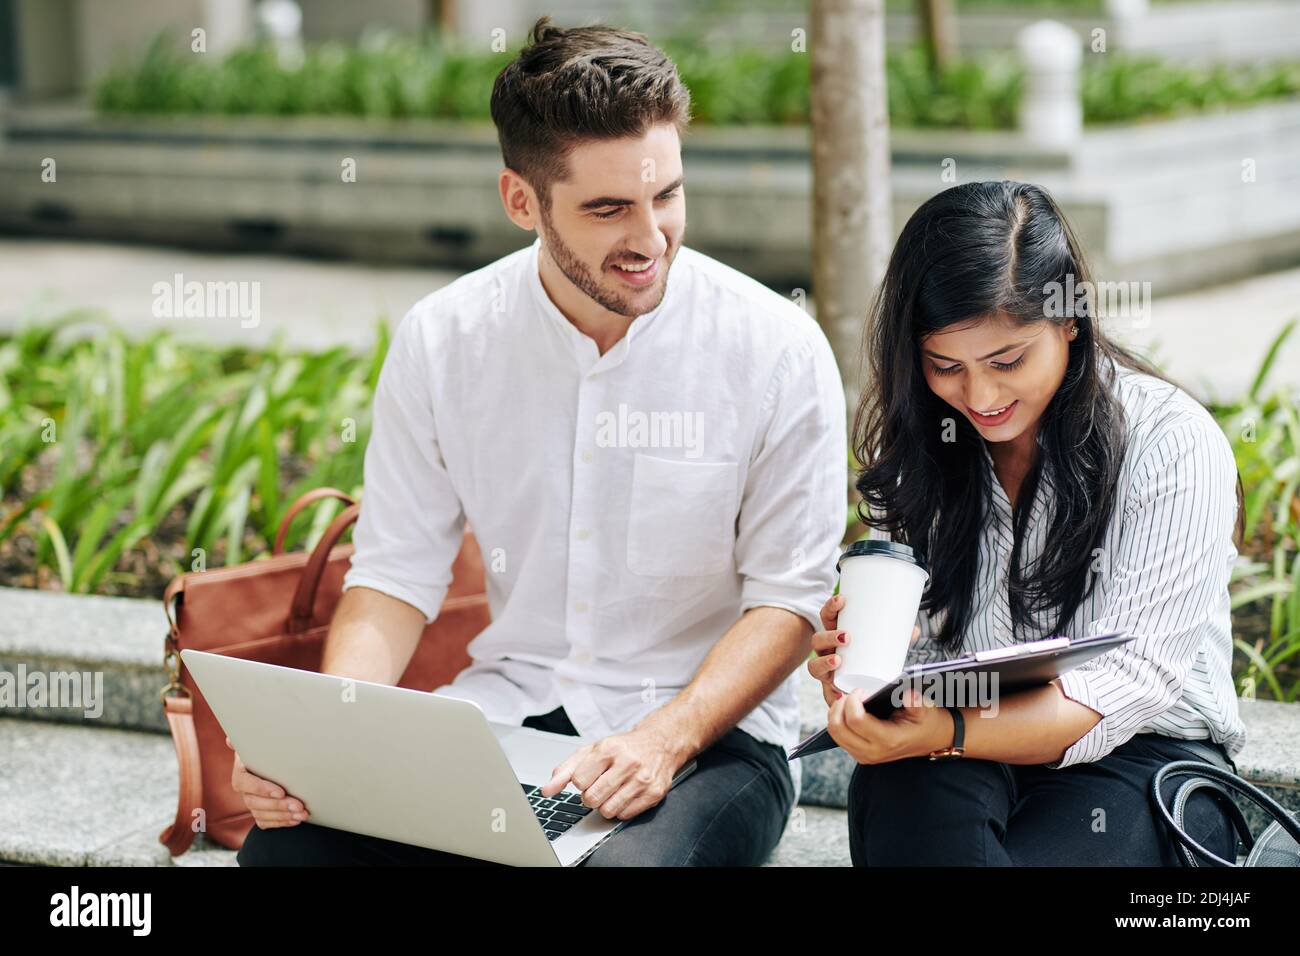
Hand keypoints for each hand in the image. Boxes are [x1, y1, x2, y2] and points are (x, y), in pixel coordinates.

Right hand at [227, 735, 309, 828]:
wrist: (275, 762)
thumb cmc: (267, 749)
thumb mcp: (260, 743)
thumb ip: (248, 740)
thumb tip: (230, 739)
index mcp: (240, 771)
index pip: (246, 783)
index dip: (262, 788)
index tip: (281, 791)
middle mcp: (243, 790)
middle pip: (255, 802)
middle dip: (278, 805)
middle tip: (298, 805)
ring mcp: (251, 802)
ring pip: (262, 814)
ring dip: (283, 816)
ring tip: (302, 814)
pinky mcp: (259, 813)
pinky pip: (266, 822)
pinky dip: (281, 823)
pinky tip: (296, 820)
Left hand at [540, 728, 679, 821]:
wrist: (659, 743)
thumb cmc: (622, 748)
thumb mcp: (592, 751)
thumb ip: (566, 770)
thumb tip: (547, 790)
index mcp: (608, 749)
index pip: (579, 781)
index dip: (580, 783)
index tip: (587, 778)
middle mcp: (627, 763)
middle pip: (592, 798)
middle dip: (591, 797)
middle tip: (598, 787)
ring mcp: (642, 779)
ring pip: (608, 811)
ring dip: (605, 805)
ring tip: (612, 792)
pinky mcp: (654, 793)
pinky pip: (626, 815)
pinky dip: (621, 809)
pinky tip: (625, 795)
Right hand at [807, 593, 920, 706]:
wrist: (866, 684)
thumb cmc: (870, 658)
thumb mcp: (883, 645)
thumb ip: (897, 639)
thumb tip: (913, 630)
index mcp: (835, 634)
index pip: (827, 617)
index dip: (831, 607)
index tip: (842, 600)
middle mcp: (826, 652)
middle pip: (817, 640)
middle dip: (829, 636)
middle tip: (846, 636)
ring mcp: (825, 671)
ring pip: (814, 665)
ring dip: (823, 662)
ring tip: (838, 661)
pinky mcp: (830, 690)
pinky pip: (825, 693)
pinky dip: (831, 695)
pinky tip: (838, 696)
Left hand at [827, 686, 951, 764]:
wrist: (931, 740)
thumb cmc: (927, 722)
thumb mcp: (926, 710)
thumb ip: (916, 702)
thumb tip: (908, 694)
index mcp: (888, 740)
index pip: (856, 720)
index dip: (852, 701)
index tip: (861, 690)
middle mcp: (872, 752)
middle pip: (838, 728)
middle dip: (838, 706)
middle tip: (850, 694)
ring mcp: (864, 756)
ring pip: (834, 734)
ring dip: (835, 713)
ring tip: (848, 700)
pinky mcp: (859, 754)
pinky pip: (838, 738)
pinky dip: (838, 721)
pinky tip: (847, 710)